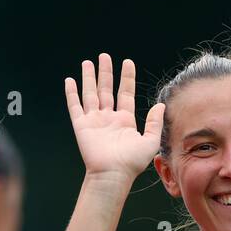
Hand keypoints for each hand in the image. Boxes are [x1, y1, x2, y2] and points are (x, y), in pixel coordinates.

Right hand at [65, 54, 165, 180]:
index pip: (125, 93)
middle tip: (104, 56)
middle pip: (106, 89)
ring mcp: (94, 121)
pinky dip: (72, 93)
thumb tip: (160, 105)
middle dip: (105, 72)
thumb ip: (155, 122)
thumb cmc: (131, 163)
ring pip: (90, 94)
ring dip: (89, 78)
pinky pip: (75, 106)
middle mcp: (109, 118)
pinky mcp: (81, 126)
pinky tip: (70, 80)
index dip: (127, 77)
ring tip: (88, 62)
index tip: (127, 62)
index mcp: (125, 120)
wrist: (112, 174)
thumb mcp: (150, 141)